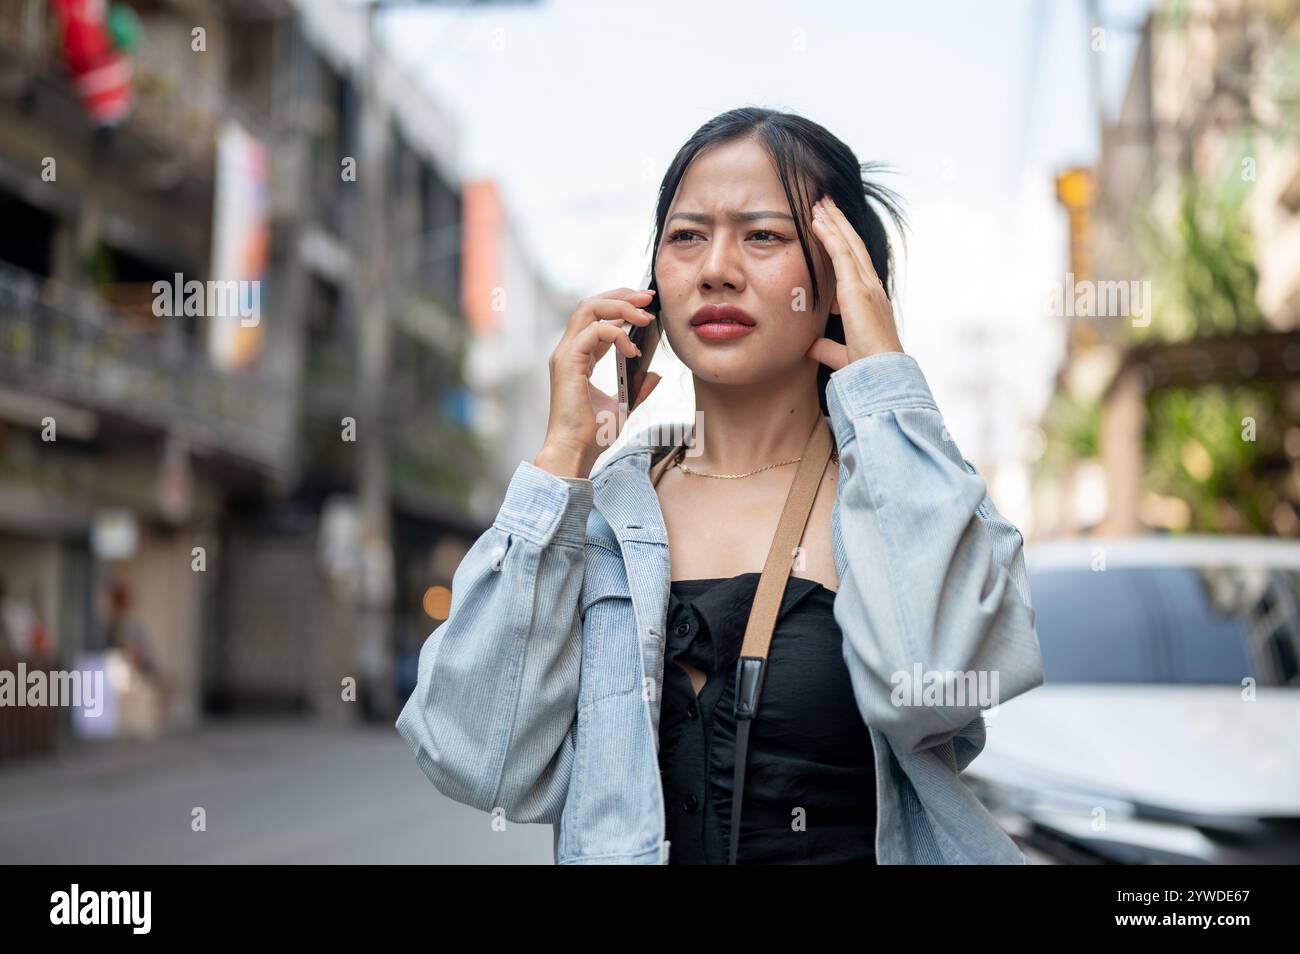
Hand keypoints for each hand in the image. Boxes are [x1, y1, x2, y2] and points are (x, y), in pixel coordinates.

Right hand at [535, 288, 661, 477]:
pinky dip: (616, 334)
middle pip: (591, 304)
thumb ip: (638, 387)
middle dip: (621, 296)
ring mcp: (565, 354)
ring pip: (589, 309)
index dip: (621, 306)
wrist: (576, 451)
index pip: (597, 317)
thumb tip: (656, 374)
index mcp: (579, 357)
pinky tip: (631, 349)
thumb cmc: (593, 434)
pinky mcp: (568, 362)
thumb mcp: (623, 405)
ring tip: (645, 316)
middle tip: (648, 298)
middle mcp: (569, 351)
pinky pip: (593, 332)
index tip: (647, 306)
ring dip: (620, 307)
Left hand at [805, 194, 903, 370]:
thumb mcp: (842, 353)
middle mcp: (872, 287)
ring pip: (848, 244)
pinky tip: (817, 221)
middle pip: (854, 246)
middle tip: (825, 203)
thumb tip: (811, 345)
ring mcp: (867, 286)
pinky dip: (829, 235)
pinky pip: (841, 254)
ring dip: (833, 222)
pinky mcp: (858, 289)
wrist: (881, 375)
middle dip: (839, 223)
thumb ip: (828, 347)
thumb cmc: (866, 368)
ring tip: (819, 203)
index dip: (843, 242)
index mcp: (871, 300)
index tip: (831, 226)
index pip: (855, 263)